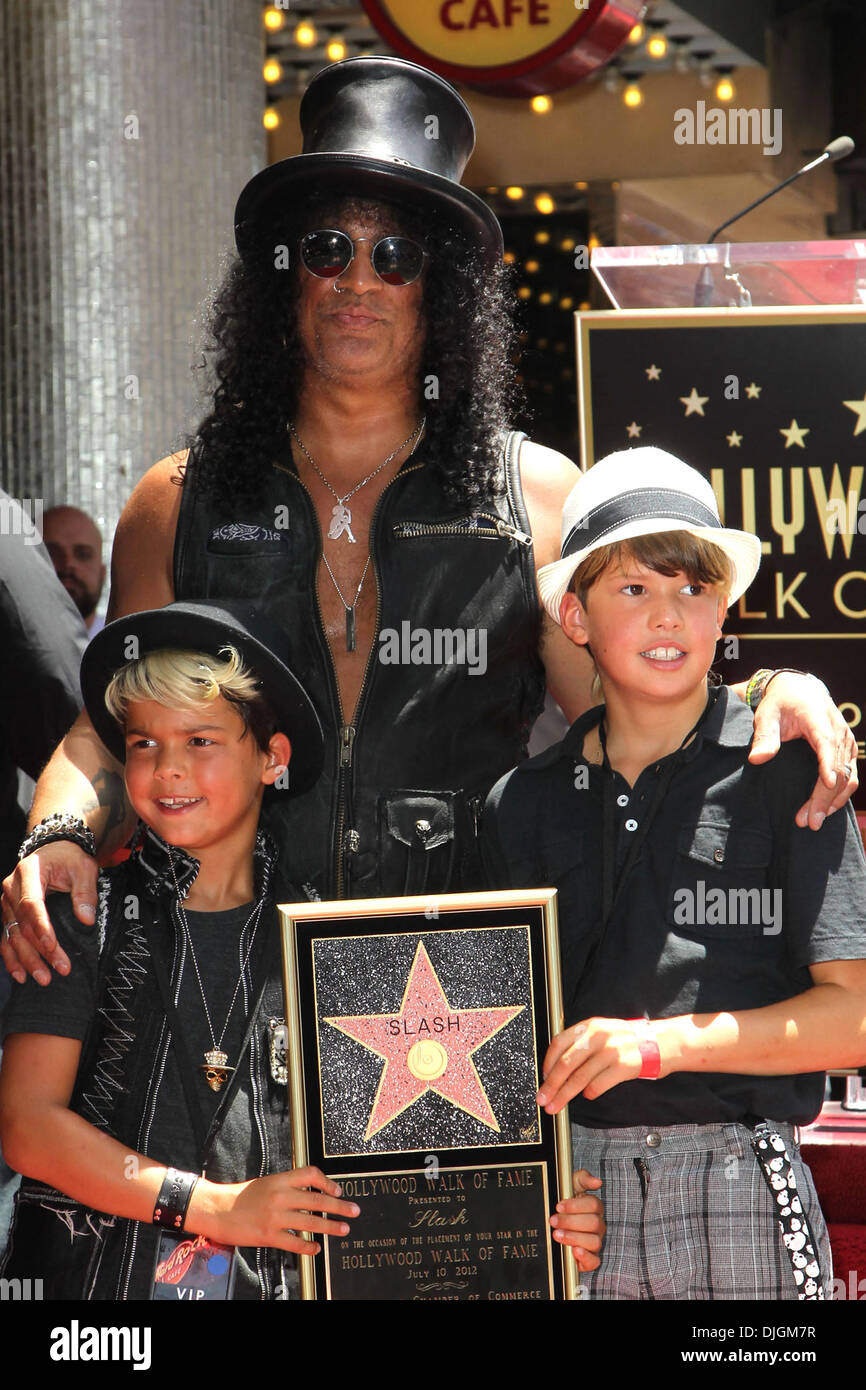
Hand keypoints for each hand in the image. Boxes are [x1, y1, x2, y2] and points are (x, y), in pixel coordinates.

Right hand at [1, 843, 97, 985]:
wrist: (55, 850)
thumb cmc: (70, 859)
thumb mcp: (84, 868)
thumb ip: (85, 892)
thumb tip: (87, 919)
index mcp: (29, 872)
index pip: (31, 904)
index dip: (41, 927)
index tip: (53, 947)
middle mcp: (11, 887)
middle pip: (23, 924)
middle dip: (40, 951)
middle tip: (59, 970)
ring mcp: (6, 901)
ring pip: (13, 935)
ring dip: (26, 960)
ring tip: (43, 978)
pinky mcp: (8, 913)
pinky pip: (6, 938)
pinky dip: (12, 957)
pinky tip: (20, 975)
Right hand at [200, 1166, 359, 1254]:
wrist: (217, 1210)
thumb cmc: (239, 1196)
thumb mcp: (265, 1183)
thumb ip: (286, 1186)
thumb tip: (309, 1192)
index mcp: (279, 1179)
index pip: (311, 1175)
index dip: (328, 1183)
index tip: (338, 1190)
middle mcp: (280, 1196)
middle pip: (317, 1200)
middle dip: (339, 1206)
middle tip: (353, 1210)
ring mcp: (275, 1216)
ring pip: (311, 1222)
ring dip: (330, 1227)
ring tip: (343, 1229)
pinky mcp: (269, 1235)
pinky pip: (295, 1242)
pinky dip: (309, 1246)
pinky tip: (316, 1248)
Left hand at [537, 1019, 647, 1112]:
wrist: (664, 1041)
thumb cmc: (631, 1039)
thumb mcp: (604, 1030)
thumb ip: (583, 1042)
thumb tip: (557, 1067)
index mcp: (590, 1026)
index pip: (559, 1044)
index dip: (547, 1063)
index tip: (543, 1078)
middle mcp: (598, 1036)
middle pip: (566, 1064)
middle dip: (551, 1085)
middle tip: (542, 1099)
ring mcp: (611, 1051)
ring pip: (579, 1077)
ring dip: (564, 1095)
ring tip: (556, 1106)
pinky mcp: (623, 1067)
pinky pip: (598, 1084)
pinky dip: (590, 1093)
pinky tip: (588, 1095)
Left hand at [549, 1168, 604, 1270]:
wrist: (553, 1223)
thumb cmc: (564, 1203)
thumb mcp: (570, 1186)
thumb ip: (582, 1178)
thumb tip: (597, 1181)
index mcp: (595, 1208)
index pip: (593, 1205)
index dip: (575, 1206)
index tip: (558, 1206)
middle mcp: (597, 1225)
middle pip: (594, 1223)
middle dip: (571, 1222)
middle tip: (554, 1221)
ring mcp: (594, 1242)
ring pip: (594, 1242)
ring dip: (574, 1238)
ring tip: (557, 1235)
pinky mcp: (589, 1259)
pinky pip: (595, 1262)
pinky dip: (586, 1258)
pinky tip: (574, 1251)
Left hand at [748, 672, 857, 828]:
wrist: (799, 691)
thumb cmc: (781, 704)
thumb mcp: (766, 715)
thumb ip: (764, 736)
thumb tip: (757, 759)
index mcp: (819, 719)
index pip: (827, 743)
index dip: (828, 765)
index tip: (827, 785)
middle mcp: (839, 731)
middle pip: (839, 768)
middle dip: (824, 797)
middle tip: (808, 822)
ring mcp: (847, 742)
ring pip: (848, 777)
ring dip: (833, 802)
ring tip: (812, 821)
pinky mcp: (847, 752)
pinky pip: (850, 777)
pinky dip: (839, 796)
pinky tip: (824, 811)